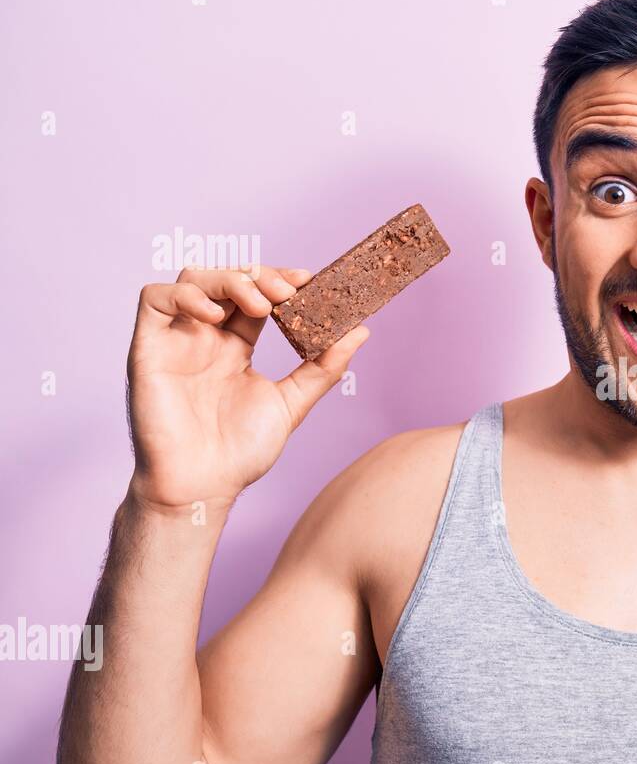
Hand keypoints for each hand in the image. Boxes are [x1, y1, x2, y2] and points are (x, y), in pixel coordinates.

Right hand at [125, 264, 368, 512]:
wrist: (203, 487)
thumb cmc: (240, 453)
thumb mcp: (291, 404)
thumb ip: (322, 367)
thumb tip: (361, 331)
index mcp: (235, 346)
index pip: (256, 295)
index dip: (279, 280)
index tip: (309, 281)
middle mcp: (205, 337)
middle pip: (227, 278)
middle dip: (260, 277)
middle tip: (288, 293)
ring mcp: (176, 339)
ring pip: (193, 278)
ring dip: (229, 279)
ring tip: (260, 305)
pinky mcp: (148, 348)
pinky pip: (153, 298)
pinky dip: (184, 294)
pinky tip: (215, 315)